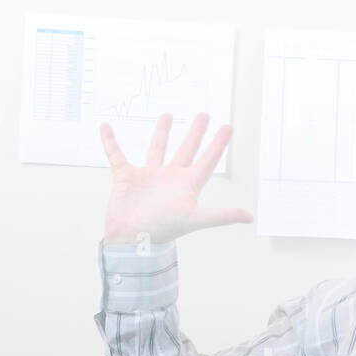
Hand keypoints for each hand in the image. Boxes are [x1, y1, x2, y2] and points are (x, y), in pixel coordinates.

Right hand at [100, 112, 251, 245]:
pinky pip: (117, 155)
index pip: (207, 161)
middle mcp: (169, 178)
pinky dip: (110, 142)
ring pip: (157, 149)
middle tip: (204, 115)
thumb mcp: (194, 218)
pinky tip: (106, 127)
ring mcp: (148, 177)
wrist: (131, 240)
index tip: (227, 127)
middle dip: (195, 133)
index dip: (218, 145)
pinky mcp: (126, 177)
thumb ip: (221, 215)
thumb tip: (249, 217)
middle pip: (186, 150)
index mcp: (186, 185)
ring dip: (162, 133)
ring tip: (167, 115)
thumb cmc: (162, 230)